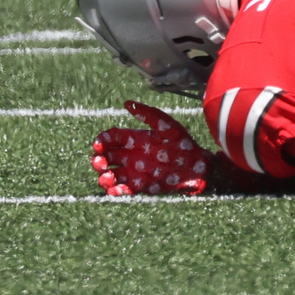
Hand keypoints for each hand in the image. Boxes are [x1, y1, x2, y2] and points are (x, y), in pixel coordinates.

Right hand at [91, 101, 220, 196]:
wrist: (196, 165)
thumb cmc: (182, 142)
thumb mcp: (166, 125)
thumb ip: (148, 114)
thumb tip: (127, 103)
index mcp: (135, 139)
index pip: (111, 138)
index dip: (101, 141)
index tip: (98, 144)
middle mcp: (131, 155)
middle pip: (106, 157)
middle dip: (98, 159)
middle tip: (100, 162)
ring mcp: (133, 171)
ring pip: (110, 175)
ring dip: (104, 177)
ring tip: (108, 176)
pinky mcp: (139, 186)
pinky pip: (121, 190)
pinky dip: (114, 191)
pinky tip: (115, 188)